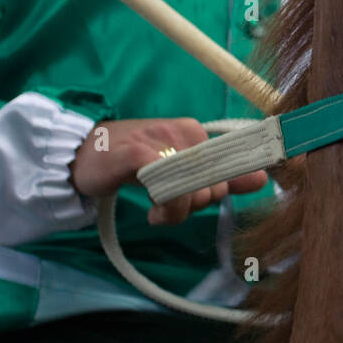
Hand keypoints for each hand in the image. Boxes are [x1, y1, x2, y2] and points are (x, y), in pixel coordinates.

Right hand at [68, 118, 268, 226]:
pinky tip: (153, 212)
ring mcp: (161, 139)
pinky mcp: (138, 153)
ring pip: (194, 188)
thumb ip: (219, 174)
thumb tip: (263, 179)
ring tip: (158, 210)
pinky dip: (165, 207)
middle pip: (213, 183)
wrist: (80, 155)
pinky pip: (169, 186)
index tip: (196, 200)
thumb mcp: (178, 168)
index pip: (229, 168)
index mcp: (195, 131)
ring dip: (177, 212)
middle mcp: (183, 130)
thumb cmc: (130, 162)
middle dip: (195, 205)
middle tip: (168, 205)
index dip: (216, 192)